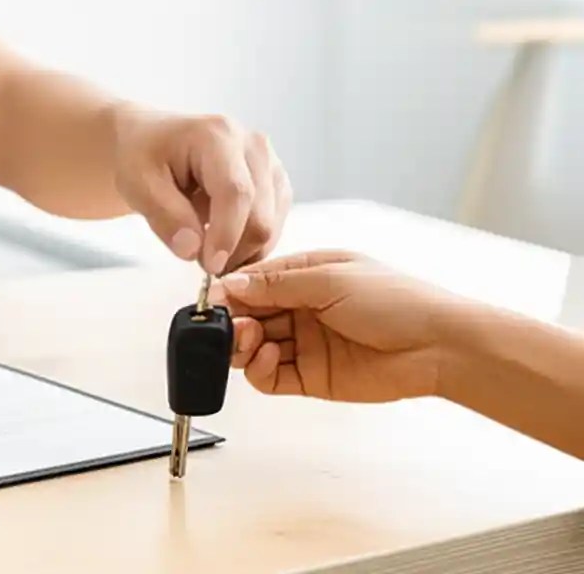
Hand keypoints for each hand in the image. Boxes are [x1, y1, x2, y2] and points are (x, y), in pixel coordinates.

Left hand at [112, 109, 291, 273]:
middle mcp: (253, 144)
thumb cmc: (143, 158)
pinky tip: (222, 242)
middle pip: (260, 212)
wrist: (152, 143)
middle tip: (202, 266)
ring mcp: (269, 162)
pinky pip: (274, 222)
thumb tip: (193, 250)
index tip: (211, 267)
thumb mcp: (138, 184)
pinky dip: (252, 243)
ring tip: (206, 252)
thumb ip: (165, 216)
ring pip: (272, 222)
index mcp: (217, 135)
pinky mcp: (275, 181)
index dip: (226, 234)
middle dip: (234, 249)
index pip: (234, 192)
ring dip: (244, 249)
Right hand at [212, 251, 461, 402]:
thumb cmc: (398, 302)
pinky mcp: (311, 377)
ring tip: (250, 341)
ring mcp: (305, 343)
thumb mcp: (330, 278)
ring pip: (253, 347)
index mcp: (307, 275)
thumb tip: (232, 284)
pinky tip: (270, 358)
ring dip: (243, 345)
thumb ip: (276, 284)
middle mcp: (302, 309)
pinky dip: (260, 370)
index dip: (232, 292)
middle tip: (232, 325)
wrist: (438, 346)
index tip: (215, 300)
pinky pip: (270, 377)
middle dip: (234, 320)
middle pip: (249, 315)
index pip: (254, 282)